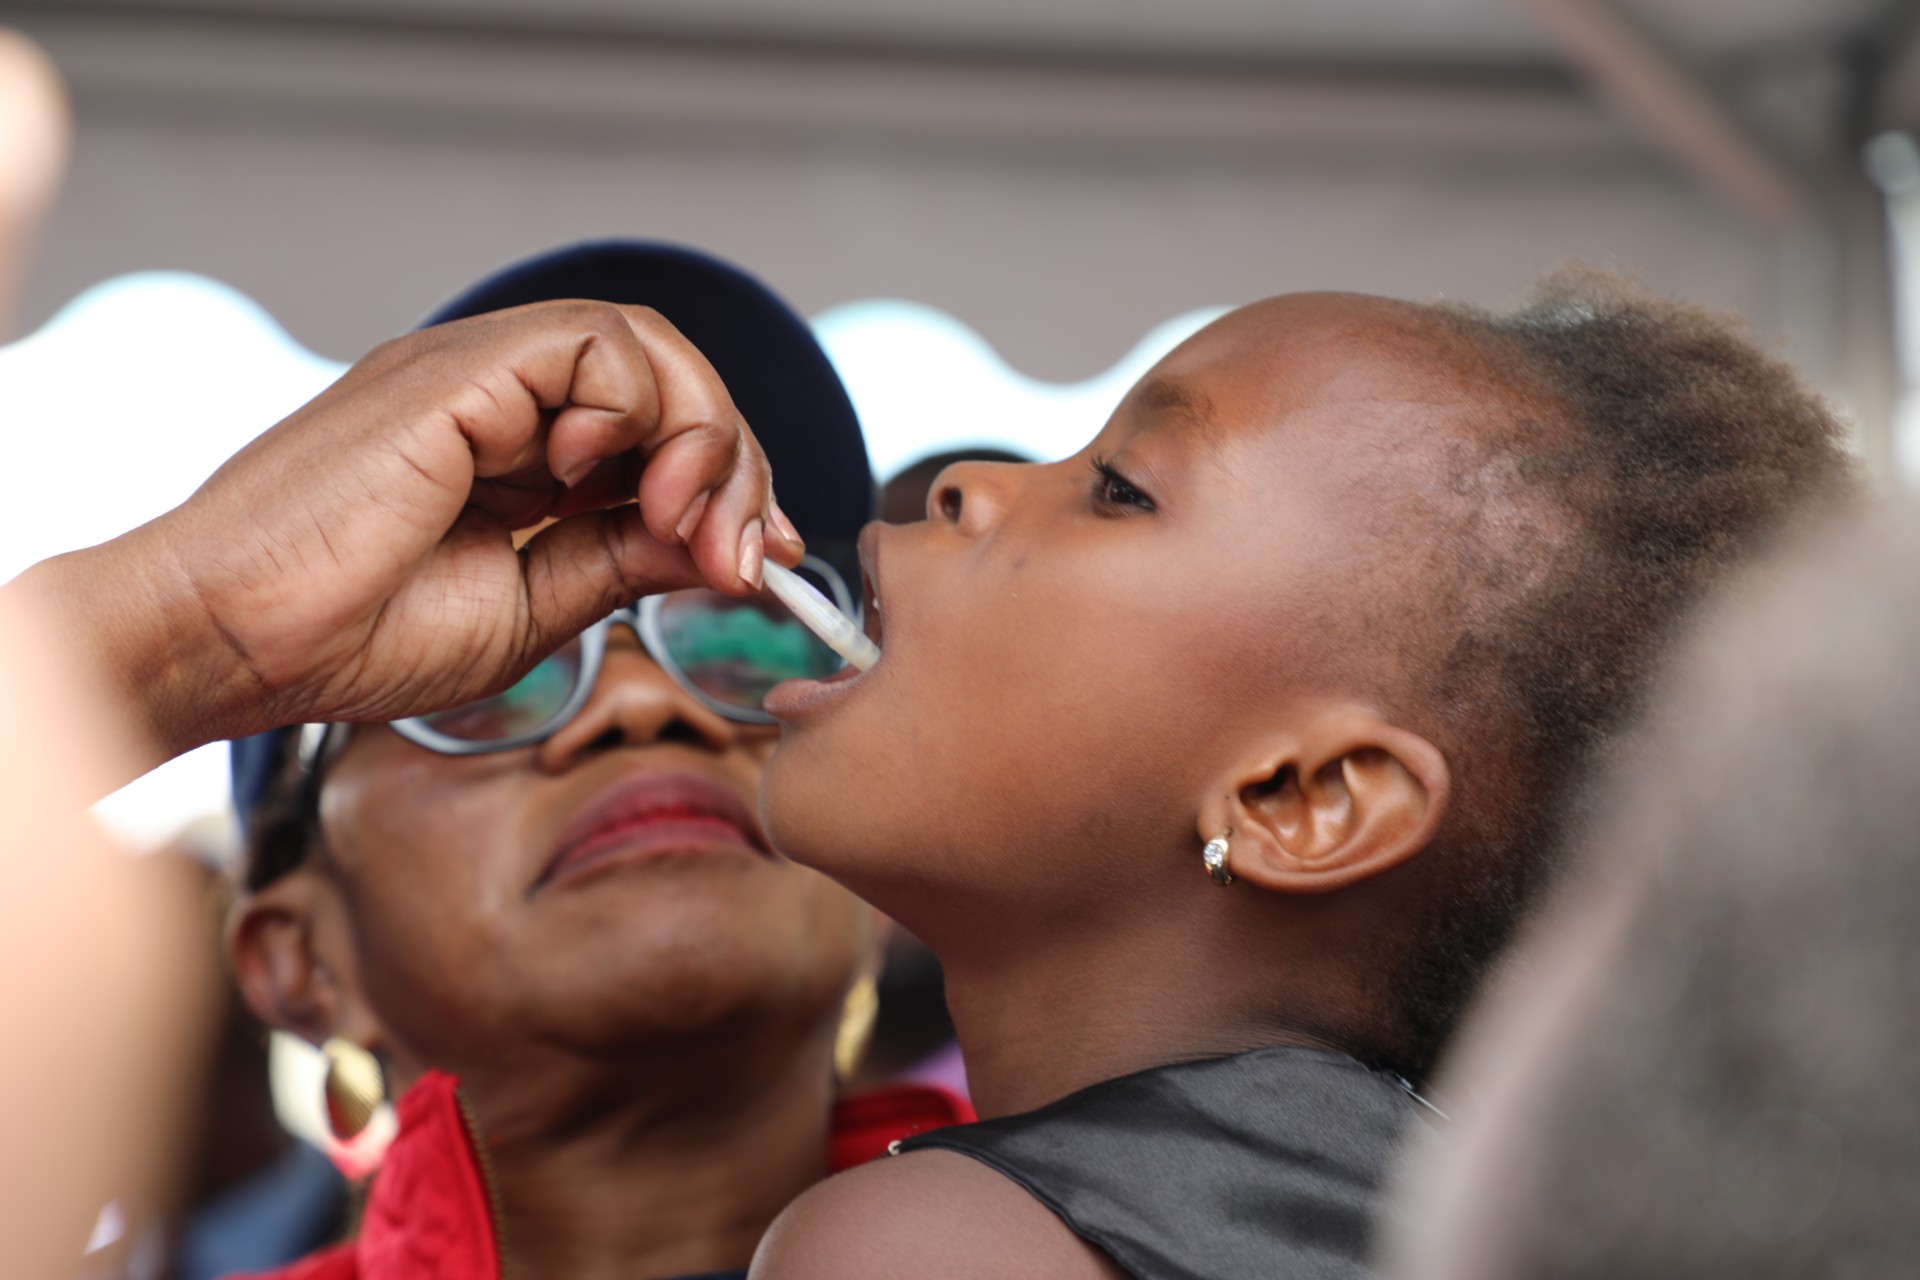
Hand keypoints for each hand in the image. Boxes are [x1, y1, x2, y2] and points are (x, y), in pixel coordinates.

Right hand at [24, 300, 805, 772]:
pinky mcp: (459, 367)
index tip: (759, 558)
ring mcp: (479, 374)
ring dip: (698, 435)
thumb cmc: (354, 635)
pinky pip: (593, 342)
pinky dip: (633, 410)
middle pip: (667, 374)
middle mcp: (503, 399)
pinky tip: (594, 483)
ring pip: (644, 343)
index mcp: (516, 453)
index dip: (729, 481)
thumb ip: (620, 563)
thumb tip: (715, 546)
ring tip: (682, 522)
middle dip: (732, 460)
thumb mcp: (532, 609)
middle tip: (739, 550)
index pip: (658, 424)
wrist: (235, 639)